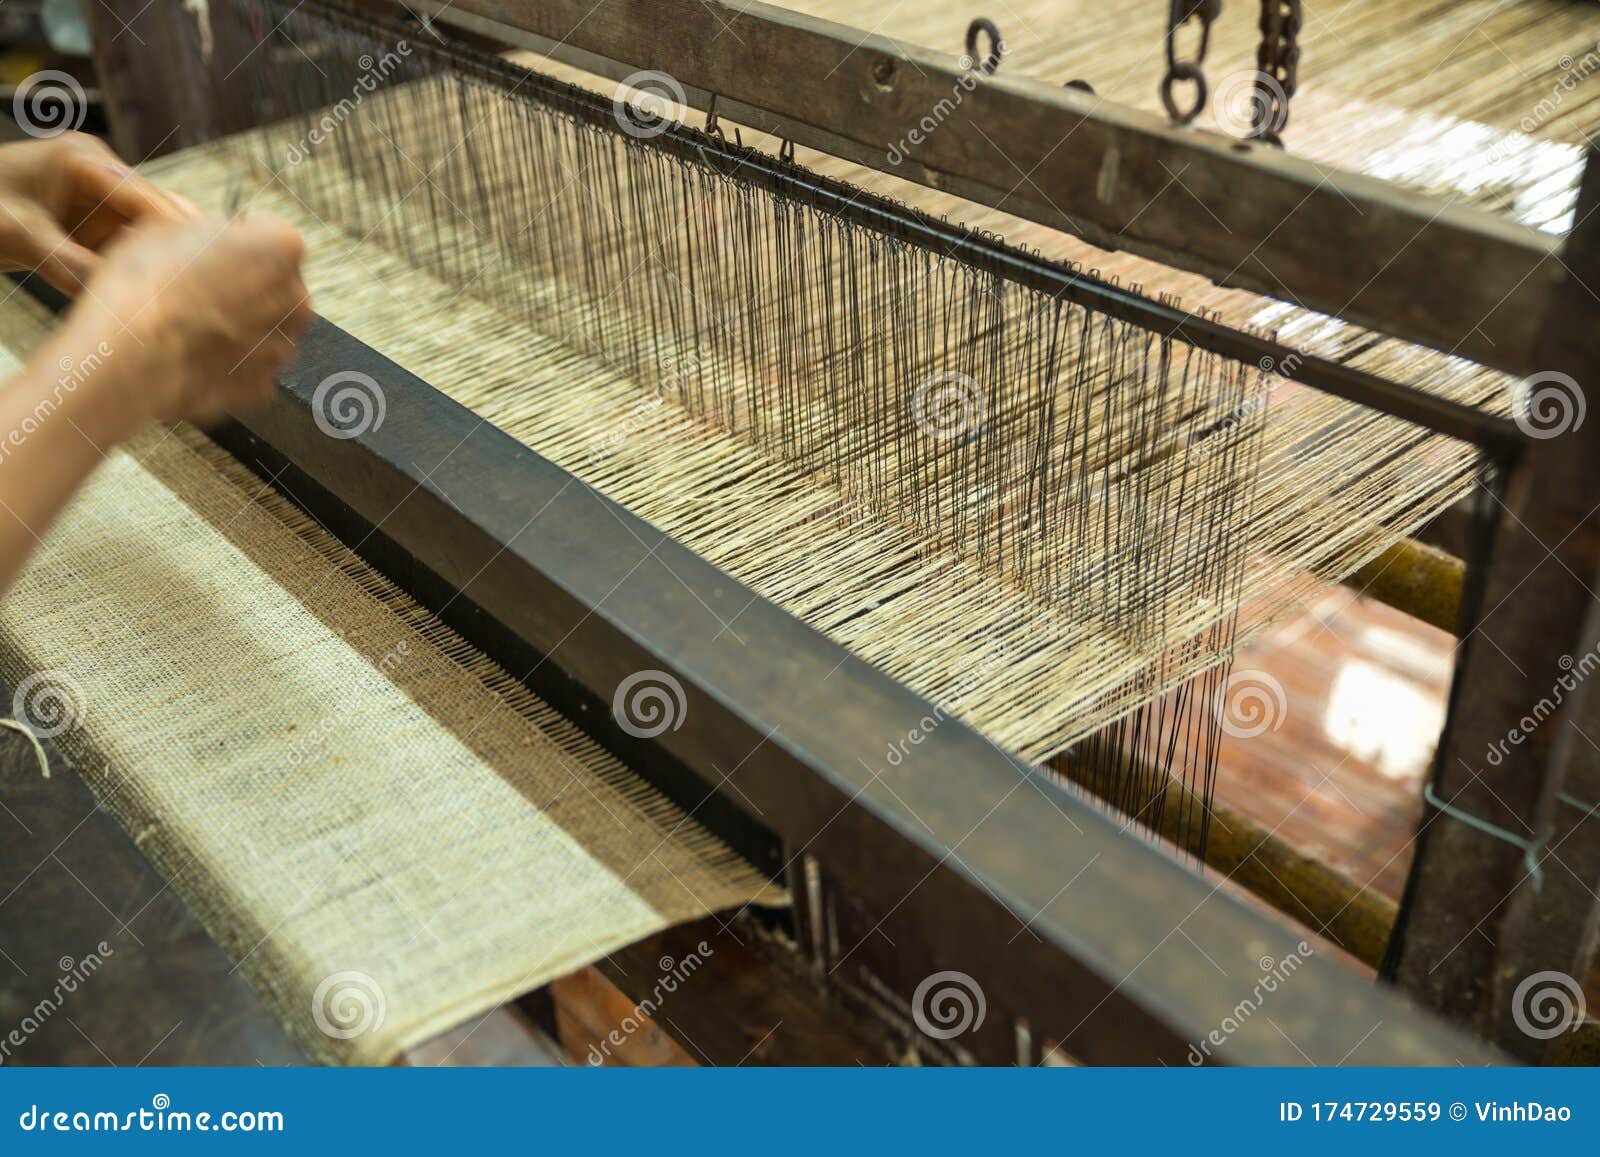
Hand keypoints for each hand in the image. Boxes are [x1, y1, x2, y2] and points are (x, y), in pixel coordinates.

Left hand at [0, 132, 197, 292]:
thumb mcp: (21, 239)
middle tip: (201, 286)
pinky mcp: (90, 218)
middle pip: (156, 212)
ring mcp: (96, 195)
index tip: (205, 268)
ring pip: (146, 231)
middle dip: (175, 247)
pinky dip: (135, 268)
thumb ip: (70, 266)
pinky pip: (125, 245)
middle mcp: (98, 171)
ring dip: (156, 261)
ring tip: (181, 294)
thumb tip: (119, 298)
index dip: (177, 233)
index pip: (146, 198)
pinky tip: (151, 291)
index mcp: (83, 160)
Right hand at [47, 214, 311, 437]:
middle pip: (275, 285)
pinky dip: (227, 363)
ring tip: (189, 324)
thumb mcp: (163, 228)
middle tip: (197, 288)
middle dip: (243, 285)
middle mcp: (295, 299)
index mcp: (280, 247)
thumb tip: (202, 237)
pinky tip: (193, 354)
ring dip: (237, 325)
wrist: (130, 359)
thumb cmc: (146, 290)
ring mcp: (284, 348)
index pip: (270, 235)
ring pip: (265, 329)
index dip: (236, 242)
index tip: (213, 249)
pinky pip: (249, 368)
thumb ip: (204, 231)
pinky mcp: (264, 387)